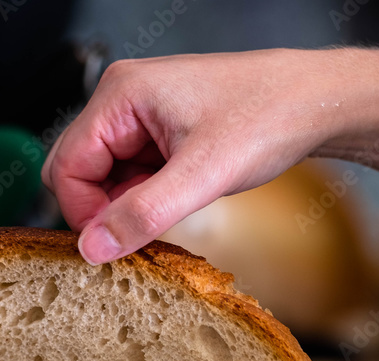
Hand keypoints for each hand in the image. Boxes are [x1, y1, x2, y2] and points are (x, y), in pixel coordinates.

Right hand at [41, 48, 377, 263]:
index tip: (114, 246)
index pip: (65, 166)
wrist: (313, 103)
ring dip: (132, 205)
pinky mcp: (162, 133)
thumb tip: (94, 247)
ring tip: (177, 209)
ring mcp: (142, 116)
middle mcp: (123, 99)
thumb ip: (143, 213)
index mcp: (120, 94)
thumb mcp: (202, 176)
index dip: (84, 213)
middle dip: (106, 209)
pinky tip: (183, 200)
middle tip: (148, 231)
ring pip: (108, 177)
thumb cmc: (267, 117)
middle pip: (80, 171)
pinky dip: (150, 197)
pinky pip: (135, 175)